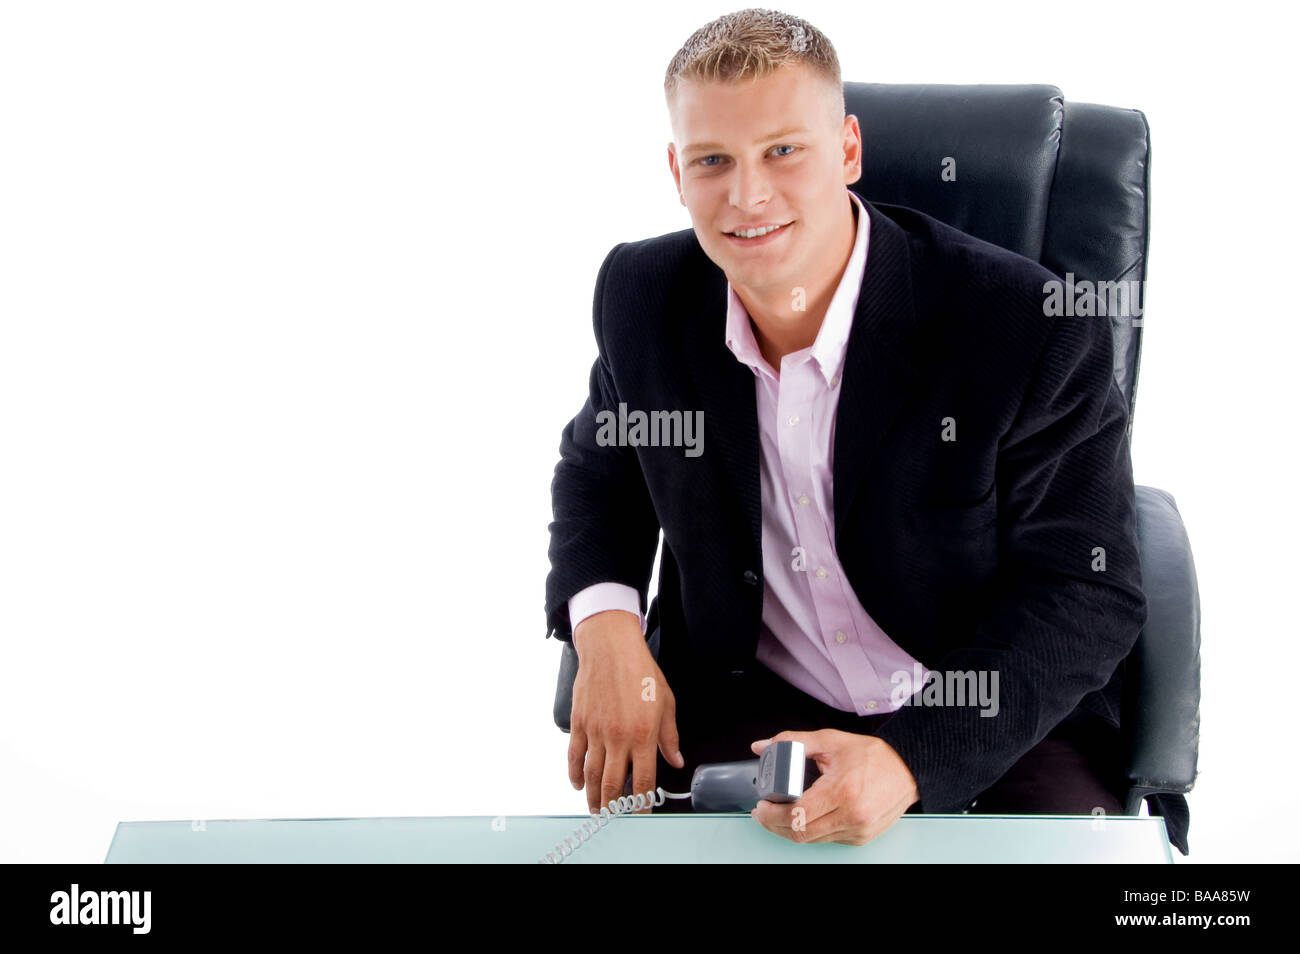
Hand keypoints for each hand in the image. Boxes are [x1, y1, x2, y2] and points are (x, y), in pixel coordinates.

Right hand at [567, 610, 684, 814]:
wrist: (611, 649)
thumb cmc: (640, 671)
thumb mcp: (666, 703)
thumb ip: (670, 736)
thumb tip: (676, 760)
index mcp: (644, 735)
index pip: (644, 780)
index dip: (643, 803)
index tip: (642, 814)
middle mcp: (619, 738)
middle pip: (614, 785)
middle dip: (615, 807)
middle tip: (615, 816)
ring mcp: (596, 732)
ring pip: (592, 775)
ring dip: (594, 797)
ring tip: (597, 808)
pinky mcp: (580, 724)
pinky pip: (574, 756)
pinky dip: (575, 774)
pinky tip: (578, 784)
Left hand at [749, 729, 918, 844]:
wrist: (907, 769)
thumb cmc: (873, 756)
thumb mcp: (830, 741)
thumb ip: (793, 742)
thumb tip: (763, 746)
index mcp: (842, 792)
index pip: (797, 815)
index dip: (772, 815)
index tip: (761, 807)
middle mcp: (852, 816)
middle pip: (801, 833)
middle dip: (775, 824)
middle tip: (764, 812)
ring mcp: (858, 831)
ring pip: (812, 840)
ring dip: (791, 829)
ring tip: (780, 813)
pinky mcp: (861, 838)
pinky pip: (827, 840)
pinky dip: (812, 830)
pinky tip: (805, 817)